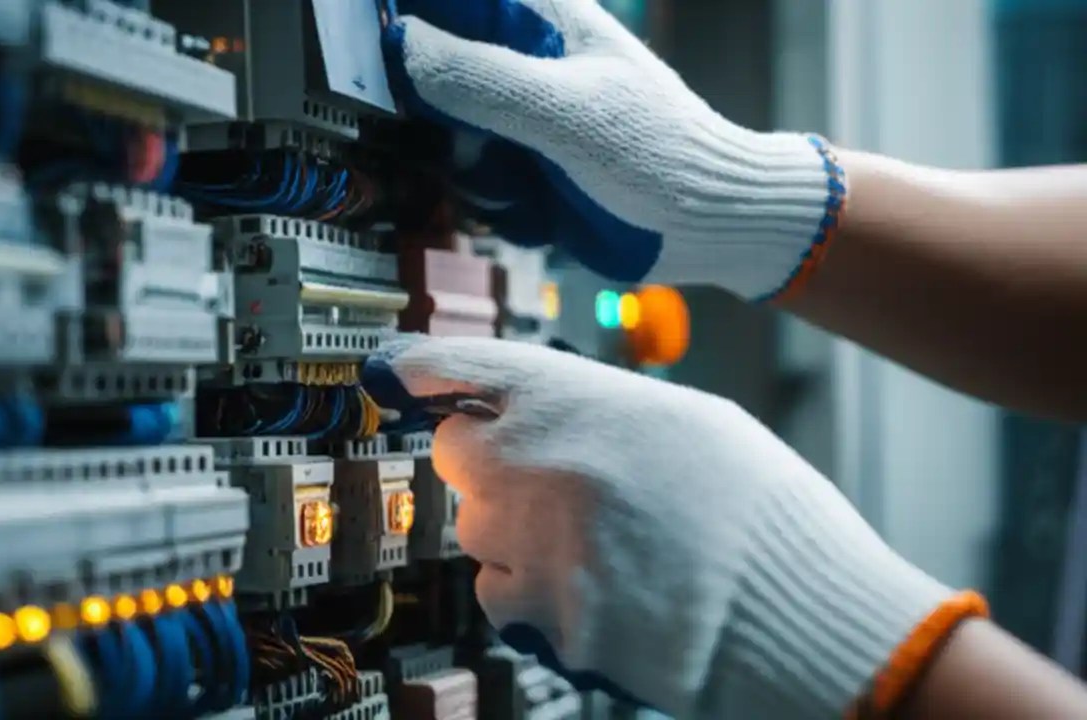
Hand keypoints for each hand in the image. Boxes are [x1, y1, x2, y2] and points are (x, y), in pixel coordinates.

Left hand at [369, 335, 955, 717]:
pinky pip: (499, 593)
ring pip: (478, 529)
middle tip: (546, 479)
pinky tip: (591, 587)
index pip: (458, 366)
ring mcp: (532, 543)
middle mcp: (534, 462)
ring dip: (515, 532)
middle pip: (457, 455)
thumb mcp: (681, 418)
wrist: (799, 608)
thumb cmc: (755, 509)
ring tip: (596, 542)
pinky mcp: (541, 616)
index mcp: (572, 398)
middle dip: (490, 464)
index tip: (395, 372)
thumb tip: (533, 411)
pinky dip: (528, 592)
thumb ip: (591, 407)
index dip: (421, 368)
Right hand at [382, 0, 843, 299]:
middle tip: (471, 144)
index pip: (448, 0)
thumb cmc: (662, 154)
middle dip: (431, 110)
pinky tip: (533, 206)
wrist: (706, 224)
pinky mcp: (518, 163)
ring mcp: (516, 114)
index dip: (404, 16)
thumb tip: (404, 46)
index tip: (376, 45)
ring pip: (441, 128)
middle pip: (428, 62)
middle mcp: (519, 59)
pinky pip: (469, 174)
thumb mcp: (567, 112)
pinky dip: (490, 198)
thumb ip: (483, 79)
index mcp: (538, 16)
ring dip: (467, 165)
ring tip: (518, 183)